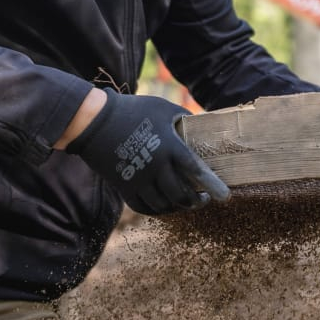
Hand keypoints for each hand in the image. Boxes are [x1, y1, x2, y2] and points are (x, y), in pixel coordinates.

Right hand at [68, 91, 228, 214]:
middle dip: (196, 202)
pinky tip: (165, 206)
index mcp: (168, 146)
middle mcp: (155, 166)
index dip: (212, 185)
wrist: (94, 122)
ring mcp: (137, 179)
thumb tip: (203, 125)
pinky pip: (144, 207)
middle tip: (204, 199)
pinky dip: (157, 210)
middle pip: (181, 194)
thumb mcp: (163, 108)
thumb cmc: (133, 110)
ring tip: (186, 203)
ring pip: (163, 205)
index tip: (225, 196)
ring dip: (178, 208)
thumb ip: (185, 118)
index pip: (196, 170)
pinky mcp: (123, 187)